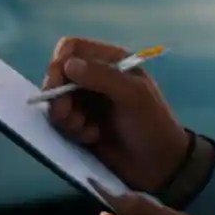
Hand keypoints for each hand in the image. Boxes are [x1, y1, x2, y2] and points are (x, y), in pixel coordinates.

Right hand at [43, 38, 188, 191]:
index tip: (56, 85)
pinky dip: (72, 130)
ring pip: (57, 99)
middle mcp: (96, 77)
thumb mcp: (133, 96)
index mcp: (111, 61)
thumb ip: (103, 76)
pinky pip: (62, 121)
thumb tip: (68, 64)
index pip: (72, 49)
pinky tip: (91, 137)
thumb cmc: (151, 124)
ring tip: (86, 130)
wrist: (158, 165)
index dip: (59, 64)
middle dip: (58, 96)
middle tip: (67, 116)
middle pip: (58, 75)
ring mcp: (87, 101)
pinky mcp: (82, 124)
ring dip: (66, 116)